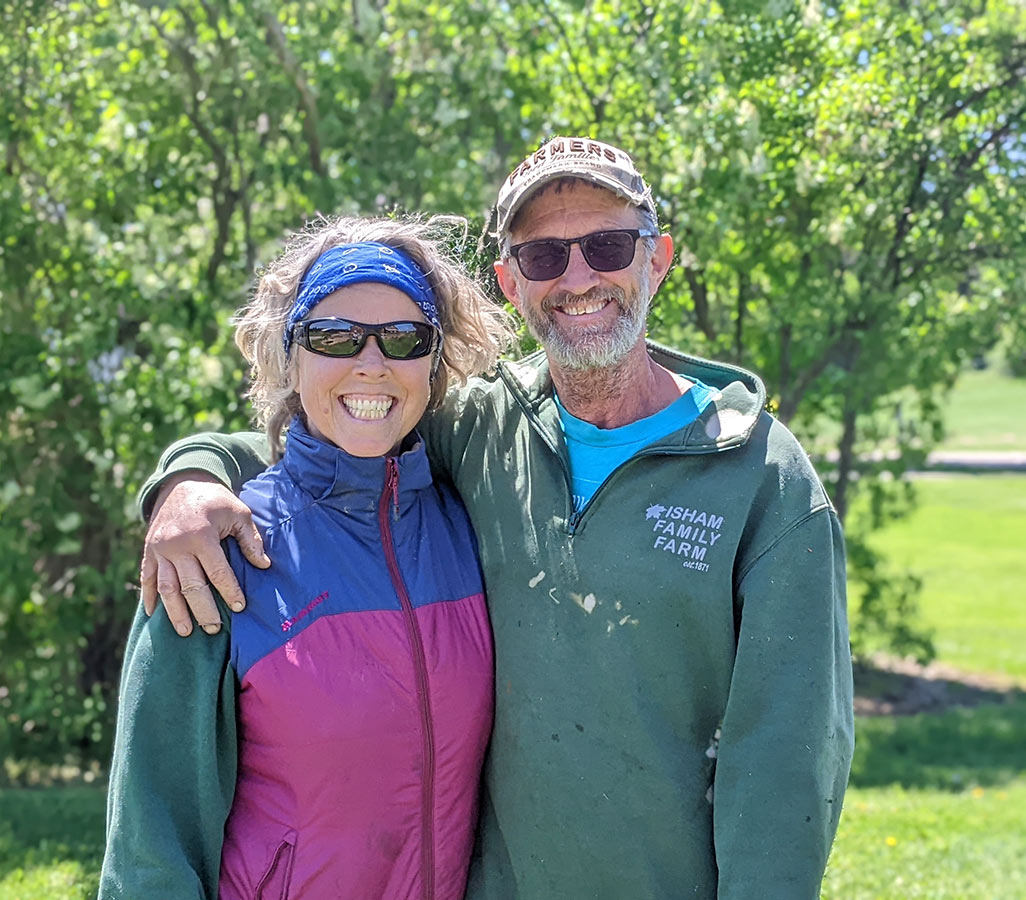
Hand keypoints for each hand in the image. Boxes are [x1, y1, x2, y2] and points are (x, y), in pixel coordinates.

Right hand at [139, 472, 269, 635]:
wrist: (182, 482)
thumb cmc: (216, 500)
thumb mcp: (239, 512)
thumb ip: (250, 540)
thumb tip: (264, 565)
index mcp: (201, 535)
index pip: (217, 572)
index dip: (229, 591)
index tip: (239, 607)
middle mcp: (176, 545)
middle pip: (190, 586)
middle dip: (203, 610)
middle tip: (214, 628)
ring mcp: (159, 549)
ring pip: (166, 588)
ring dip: (175, 612)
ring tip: (186, 632)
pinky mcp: (148, 550)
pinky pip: (146, 577)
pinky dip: (148, 597)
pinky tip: (152, 614)